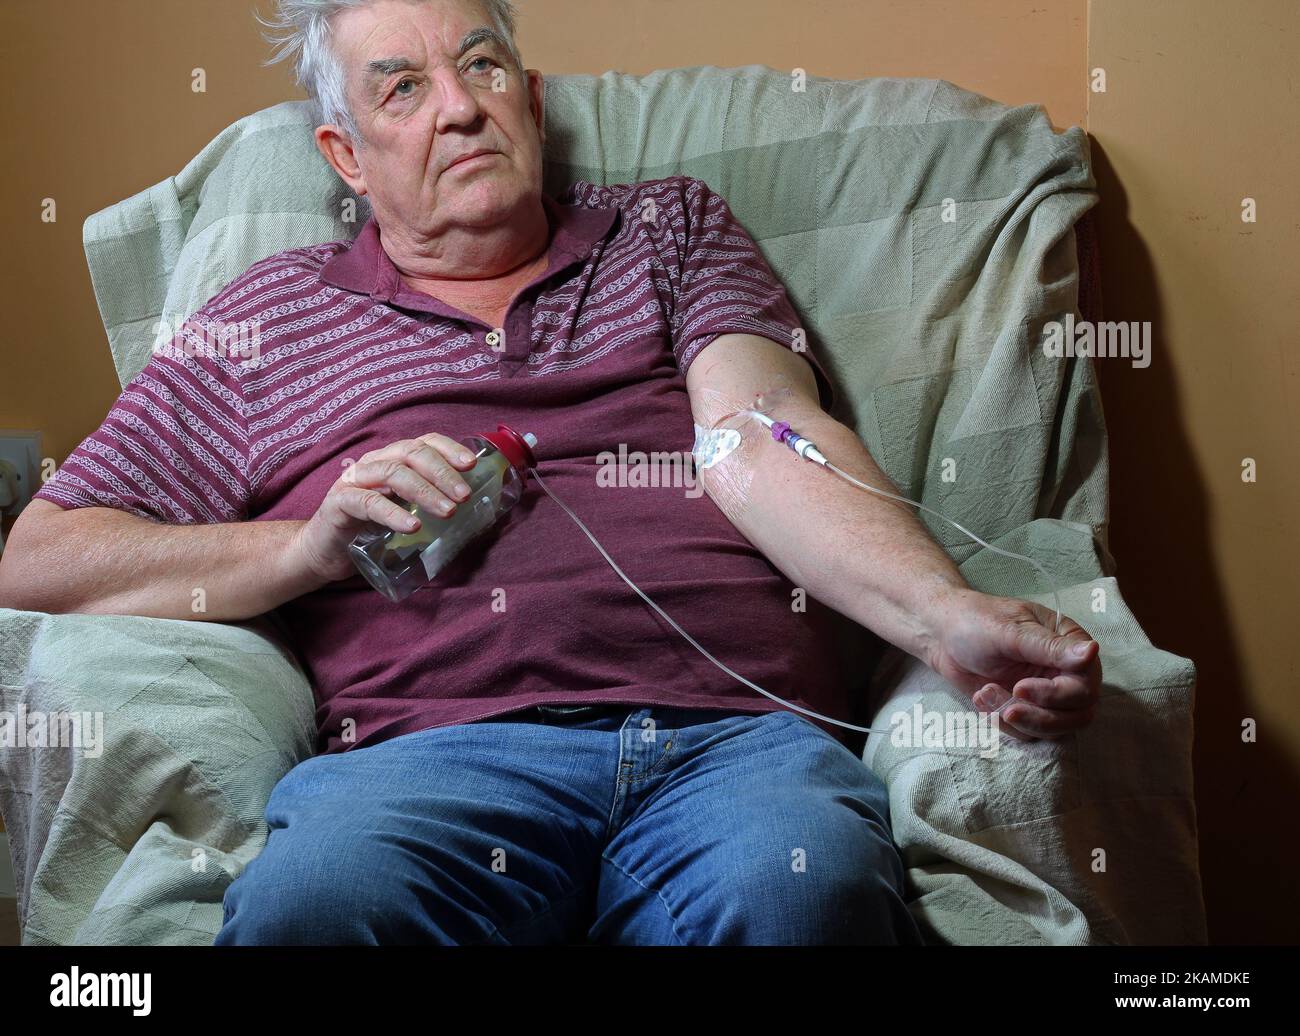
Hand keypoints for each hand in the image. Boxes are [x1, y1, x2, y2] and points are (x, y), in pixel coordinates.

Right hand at [290, 434, 478, 583]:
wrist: (324, 551)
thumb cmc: (370, 530)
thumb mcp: (404, 512)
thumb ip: (427, 505)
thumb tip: (472, 511)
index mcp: (392, 461)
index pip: (423, 443)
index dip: (449, 449)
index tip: (472, 464)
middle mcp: (373, 463)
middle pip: (411, 453)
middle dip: (442, 472)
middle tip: (464, 495)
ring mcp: (354, 481)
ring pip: (393, 473)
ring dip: (425, 491)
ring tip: (448, 511)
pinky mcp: (339, 503)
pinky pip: (368, 503)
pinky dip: (393, 513)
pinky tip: (412, 527)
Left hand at [923, 589, 1100, 740]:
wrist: (941, 636)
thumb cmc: (976, 622)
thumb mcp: (1010, 631)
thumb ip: (1050, 646)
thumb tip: (1093, 651)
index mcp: (1069, 644)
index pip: (1085, 685)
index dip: (1057, 695)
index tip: (1020, 688)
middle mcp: (1064, 672)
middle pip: (1078, 714)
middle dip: (1040, 717)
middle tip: (1007, 708)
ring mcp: (1046, 694)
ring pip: (1055, 729)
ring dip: (1019, 721)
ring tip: (985, 694)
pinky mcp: (1025, 709)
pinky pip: (1028, 732)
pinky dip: (1003, 722)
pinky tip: (982, 698)